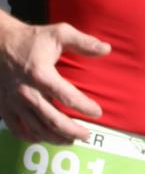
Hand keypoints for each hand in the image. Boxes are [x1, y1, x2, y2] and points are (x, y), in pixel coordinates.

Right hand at [0, 14, 110, 143]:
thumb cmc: (31, 39)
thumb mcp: (59, 33)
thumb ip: (84, 42)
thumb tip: (107, 49)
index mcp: (41, 74)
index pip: (68, 97)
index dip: (85, 107)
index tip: (98, 113)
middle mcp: (26, 92)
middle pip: (53, 120)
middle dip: (72, 131)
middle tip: (87, 135)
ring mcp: (14, 102)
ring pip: (37, 129)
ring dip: (55, 138)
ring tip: (71, 139)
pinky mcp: (4, 107)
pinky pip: (17, 130)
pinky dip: (31, 137)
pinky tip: (43, 138)